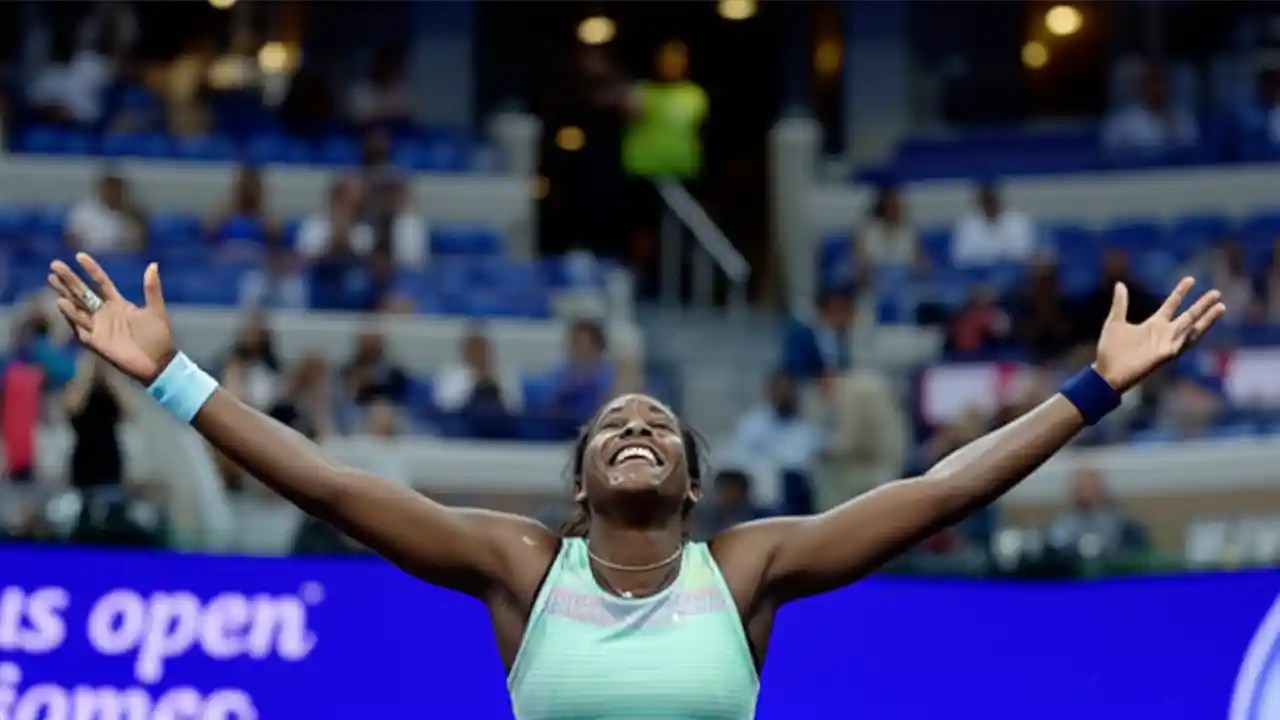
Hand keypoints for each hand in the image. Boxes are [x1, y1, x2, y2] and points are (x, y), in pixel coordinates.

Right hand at [47, 253, 175, 383]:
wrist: (158, 362)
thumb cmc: (159, 336)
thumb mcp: (156, 309)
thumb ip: (152, 288)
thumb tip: (153, 265)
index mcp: (118, 303)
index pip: (100, 282)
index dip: (91, 269)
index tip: (79, 255)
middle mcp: (105, 313)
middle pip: (82, 292)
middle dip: (69, 279)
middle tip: (54, 264)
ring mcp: (98, 327)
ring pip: (77, 307)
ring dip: (65, 294)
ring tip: (53, 279)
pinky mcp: (96, 341)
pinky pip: (80, 327)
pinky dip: (71, 315)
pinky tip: (63, 303)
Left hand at [1093, 277, 1225, 391]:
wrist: (1106, 372)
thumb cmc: (1110, 350)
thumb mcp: (1115, 322)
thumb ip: (1120, 303)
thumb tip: (1119, 284)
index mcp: (1153, 325)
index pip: (1172, 304)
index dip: (1181, 292)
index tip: (1191, 279)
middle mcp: (1164, 334)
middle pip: (1188, 316)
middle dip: (1202, 305)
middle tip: (1217, 292)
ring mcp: (1167, 344)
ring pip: (1192, 329)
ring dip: (1206, 319)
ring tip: (1221, 306)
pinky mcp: (1166, 355)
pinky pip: (1182, 344)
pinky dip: (1192, 335)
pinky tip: (1201, 326)